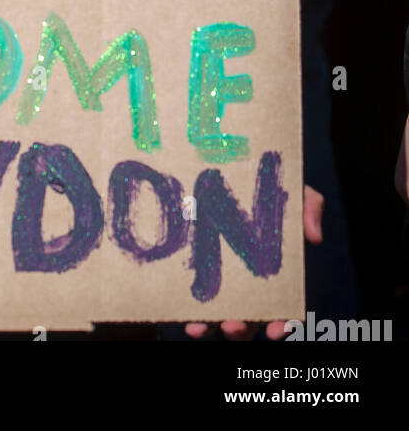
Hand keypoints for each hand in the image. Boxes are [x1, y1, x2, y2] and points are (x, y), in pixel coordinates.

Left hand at [184, 185, 323, 340]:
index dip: (282, 324)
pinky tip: (184, 317)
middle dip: (241, 329)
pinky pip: (192, 298)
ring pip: (218, 315)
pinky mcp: (197, 268)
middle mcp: (248, 284)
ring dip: (211, 326)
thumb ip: (309, 207)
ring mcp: (221, 280)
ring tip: (199, 327)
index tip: (275, 330)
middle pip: (248, 320)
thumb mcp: (293, 192)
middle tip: (232, 327)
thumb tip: (314, 236)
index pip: (283, 308)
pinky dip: (189, 311)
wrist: (230, 169)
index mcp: (274, 273)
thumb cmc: (266, 188)